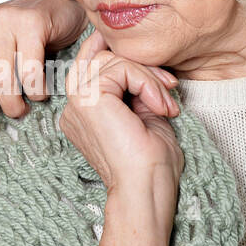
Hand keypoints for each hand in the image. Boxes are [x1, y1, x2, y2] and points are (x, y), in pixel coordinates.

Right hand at [59, 29, 184, 202]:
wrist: (146, 189)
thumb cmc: (151, 163)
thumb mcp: (145, 113)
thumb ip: (136, 87)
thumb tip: (142, 58)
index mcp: (85, 111)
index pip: (97, 64)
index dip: (127, 59)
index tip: (163, 76)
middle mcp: (75, 106)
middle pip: (103, 57)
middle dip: (142, 65)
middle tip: (170, 86)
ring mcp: (77, 102)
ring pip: (111, 60)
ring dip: (148, 76)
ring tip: (167, 104)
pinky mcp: (88, 99)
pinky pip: (121, 69)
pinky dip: (148, 83)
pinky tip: (160, 108)